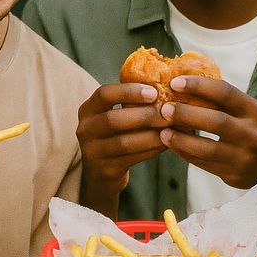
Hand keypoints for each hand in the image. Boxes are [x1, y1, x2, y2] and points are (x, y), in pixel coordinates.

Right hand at [75, 83, 169, 215]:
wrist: (101, 171)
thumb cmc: (115, 134)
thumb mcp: (113, 114)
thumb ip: (131, 102)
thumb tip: (167, 85)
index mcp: (88, 109)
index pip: (104, 94)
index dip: (129, 92)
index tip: (154, 92)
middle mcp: (85, 129)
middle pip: (113, 119)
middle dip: (144, 115)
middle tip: (168, 113)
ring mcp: (93, 151)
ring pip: (124, 142)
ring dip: (151, 135)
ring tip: (170, 129)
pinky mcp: (105, 170)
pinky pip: (132, 158)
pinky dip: (151, 150)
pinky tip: (166, 143)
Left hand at [159, 76, 256, 188]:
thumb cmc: (248, 127)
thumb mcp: (244, 110)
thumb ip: (219, 99)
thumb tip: (179, 81)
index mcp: (255, 111)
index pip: (225, 93)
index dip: (198, 86)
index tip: (174, 83)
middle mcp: (253, 134)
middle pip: (216, 121)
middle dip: (186, 114)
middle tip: (164, 109)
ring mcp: (245, 158)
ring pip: (207, 149)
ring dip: (181, 140)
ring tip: (162, 132)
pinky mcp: (235, 176)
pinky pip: (204, 164)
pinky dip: (185, 153)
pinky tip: (172, 145)